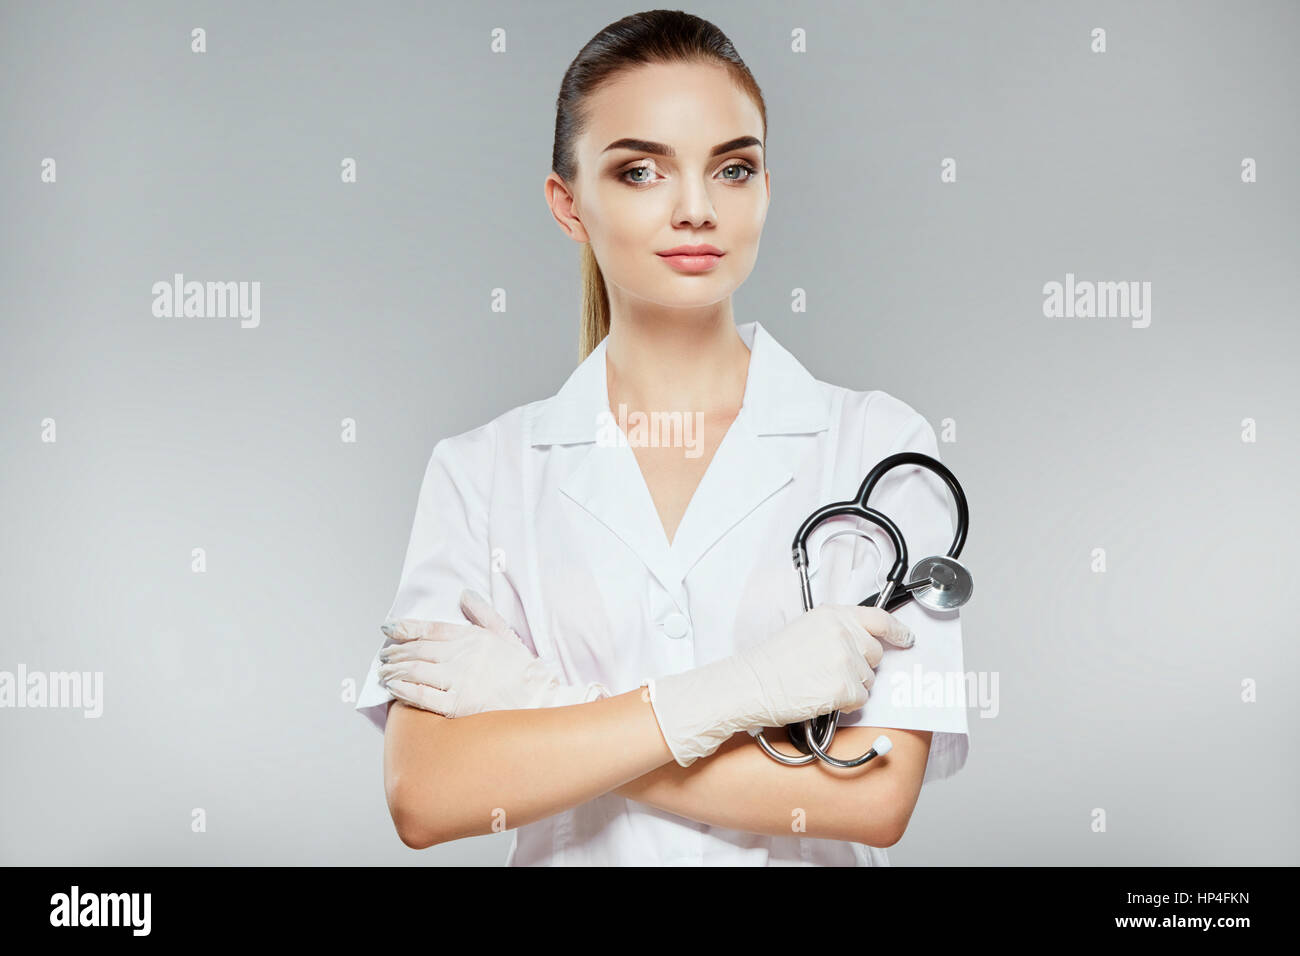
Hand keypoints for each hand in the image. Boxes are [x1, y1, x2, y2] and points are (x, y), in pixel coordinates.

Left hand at [377, 589, 609, 716]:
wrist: (540, 699)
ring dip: (394, 672)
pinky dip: (403, 690)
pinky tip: (393, 688)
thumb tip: (464, 593)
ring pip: (415, 672)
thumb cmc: (523, 669)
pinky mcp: (457, 705)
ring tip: (383, 674)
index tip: (388, 629)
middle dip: (395, 653)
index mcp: (471, 637)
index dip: (405, 628)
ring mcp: (458, 681)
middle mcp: (461, 656)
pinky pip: (421, 696)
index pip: (430, 629)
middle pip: (417, 651)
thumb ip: (482, 613)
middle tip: (383, 658)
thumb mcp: (505, 634)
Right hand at [643, 604, 914, 766]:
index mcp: (833, 615)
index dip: (897, 631)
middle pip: (875, 655)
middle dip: (861, 667)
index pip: (878, 618)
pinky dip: (845, 704)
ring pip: (868, 681)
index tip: (906, 639)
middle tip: (831, 673)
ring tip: (818, 685)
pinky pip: (860, 700)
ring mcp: (845, 659)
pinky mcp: (844, 686)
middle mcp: (843, 633)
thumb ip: (836, 632)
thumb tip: (863, 645)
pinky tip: (821, 698)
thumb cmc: (770, 662)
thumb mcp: (805, 631)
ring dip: (850, 687)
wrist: (750, 684)